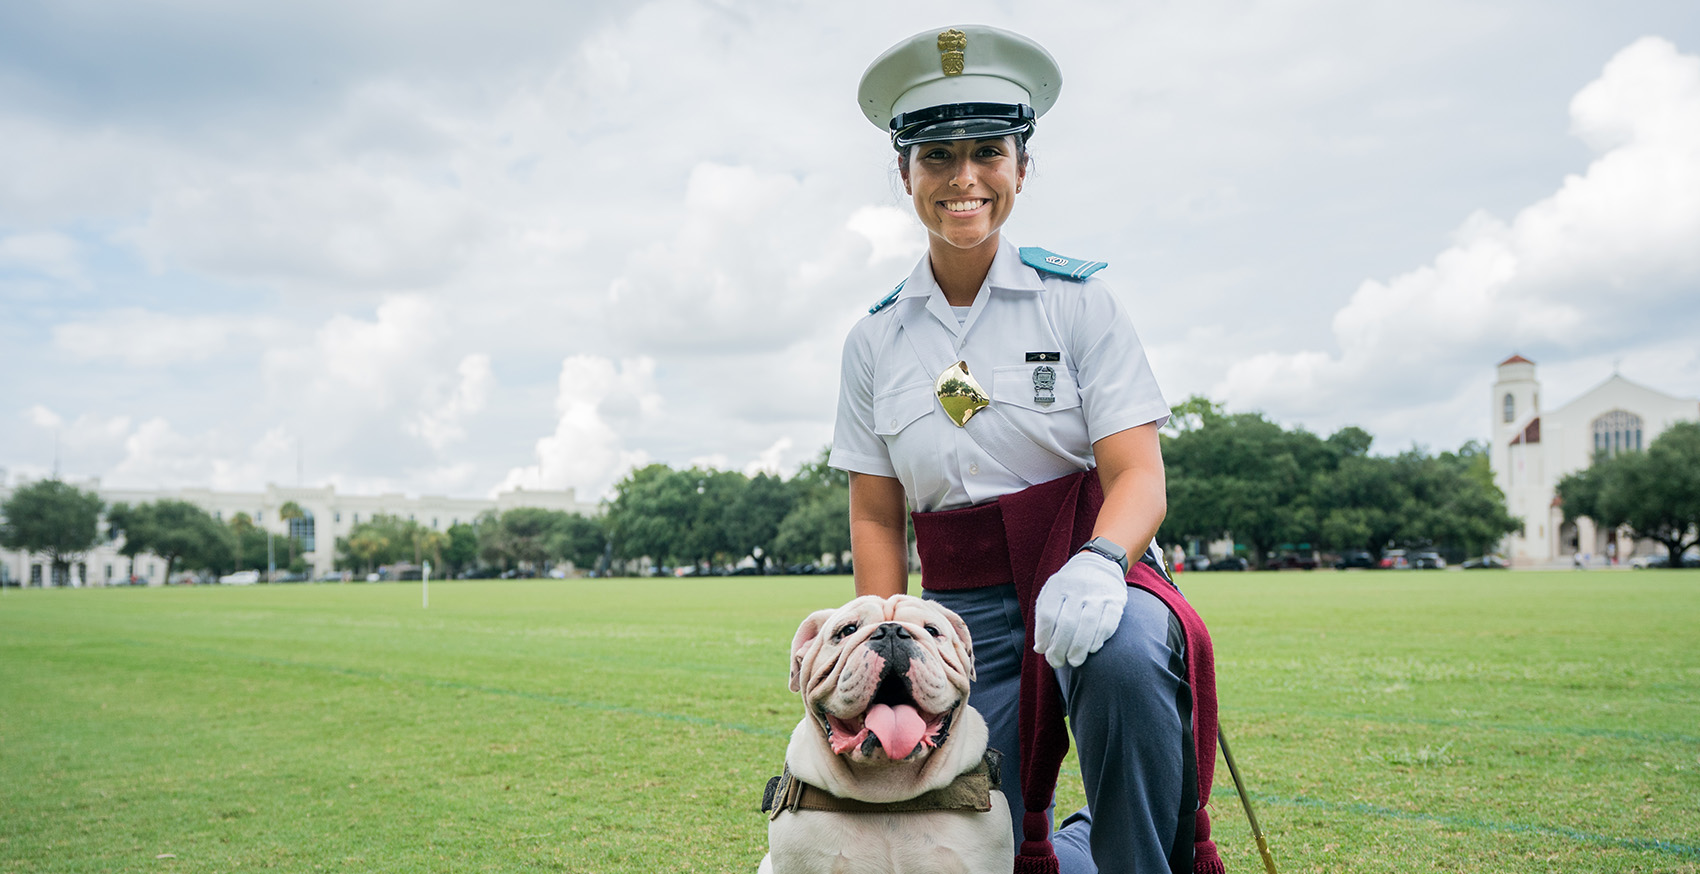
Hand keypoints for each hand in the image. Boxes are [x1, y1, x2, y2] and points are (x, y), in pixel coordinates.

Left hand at [1033, 549, 1126, 668]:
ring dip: (1079, 648)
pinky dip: (1098, 640)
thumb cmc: (1069, 586)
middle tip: (1057, 662)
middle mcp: (1078, 588)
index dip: (1043, 636)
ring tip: (1073, 661)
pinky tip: (1091, 649)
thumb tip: (1040, 648)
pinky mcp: (1116, 601)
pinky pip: (1107, 625)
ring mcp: (1098, 594)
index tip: (1043, 650)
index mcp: (1058, 585)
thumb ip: (1043, 617)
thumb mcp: (1051, 592)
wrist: (1099, 563)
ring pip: (1087, 625)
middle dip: (1060, 648)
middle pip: (1067, 623)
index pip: (1048, 615)